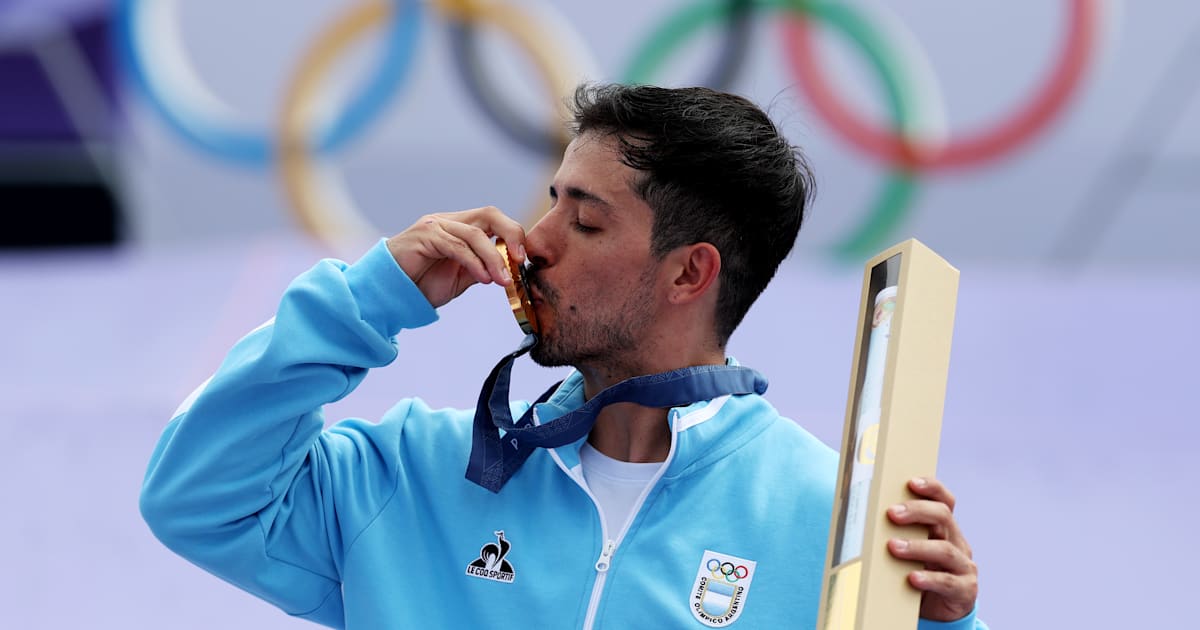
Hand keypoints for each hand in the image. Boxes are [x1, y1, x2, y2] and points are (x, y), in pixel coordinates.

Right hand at [385, 206, 525, 307]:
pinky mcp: (424, 236)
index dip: (513, 235)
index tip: (524, 259)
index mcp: (460, 227)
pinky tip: (484, 278)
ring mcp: (435, 225)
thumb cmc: (422, 285)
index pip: (493, 219)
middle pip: (489, 214)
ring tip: (502, 281)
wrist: (388, 294)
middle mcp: (449, 221)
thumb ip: (483, 268)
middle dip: (511, 234)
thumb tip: (510, 269)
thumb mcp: (461, 277)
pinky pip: (456, 246)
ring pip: (474, 234)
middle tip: (520, 259)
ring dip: (493, 259)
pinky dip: (474, 262)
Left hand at [886, 477, 977, 621]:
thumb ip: (895, 535)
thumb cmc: (916, 574)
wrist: (938, 612)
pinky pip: (947, 582)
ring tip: (893, 547)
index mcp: (945, 529)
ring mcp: (964, 567)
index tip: (911, 482)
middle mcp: (958, 543)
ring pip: (945, 550)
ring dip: (917, 547)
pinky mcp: (964, 591)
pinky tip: (911, 578)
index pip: (944, 501)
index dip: (932, 488)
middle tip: (892, 513)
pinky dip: (929, 579)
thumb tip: (856, 517)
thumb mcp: (909, 553)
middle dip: (917, 511)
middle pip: (943, 517)